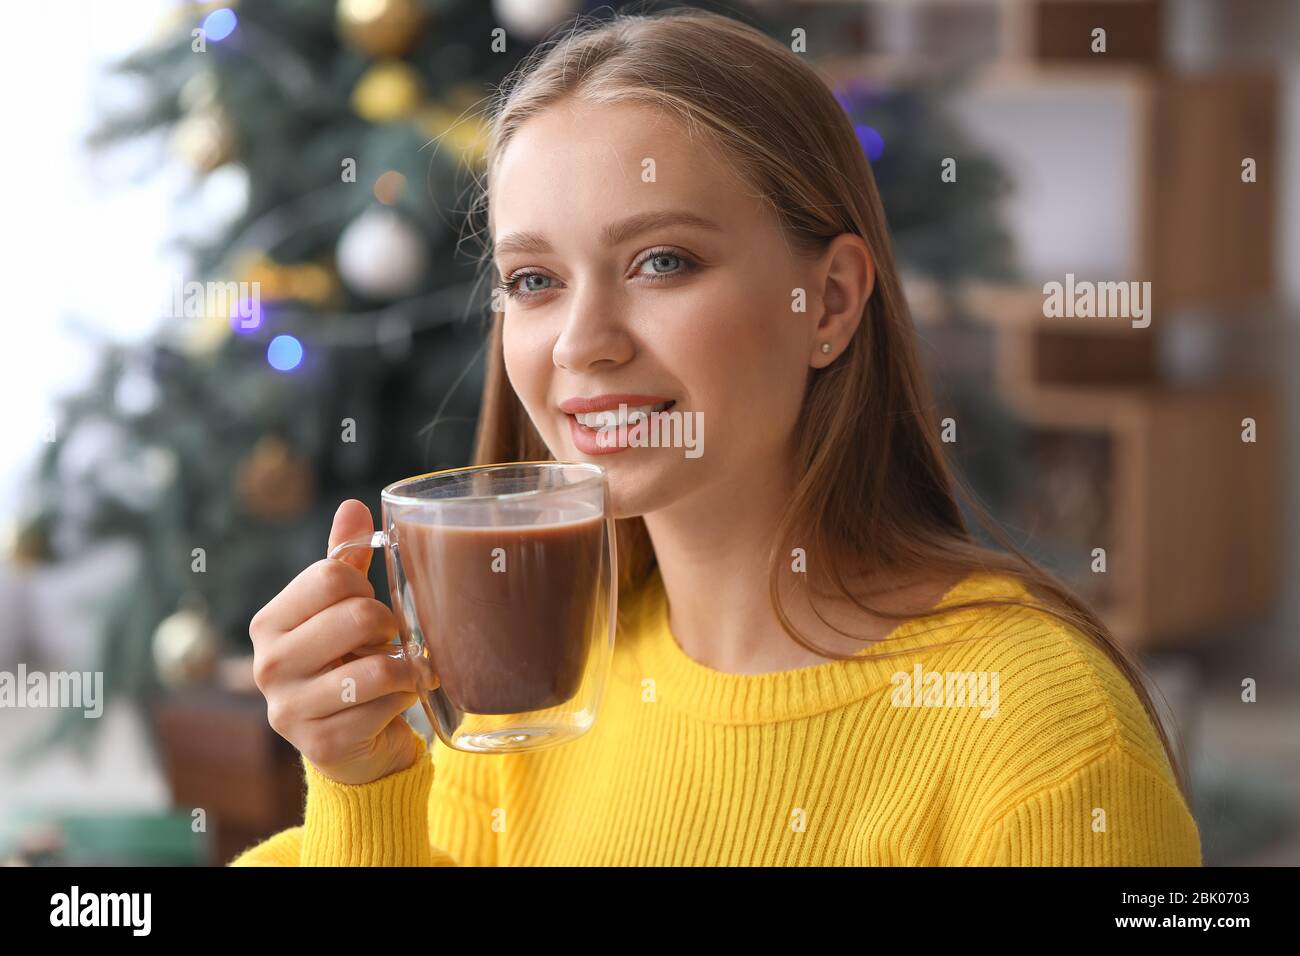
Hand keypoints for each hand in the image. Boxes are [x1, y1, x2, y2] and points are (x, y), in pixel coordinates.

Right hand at [248, 499, 421, 784]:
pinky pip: (385, 707)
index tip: (368, 604)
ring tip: (402, 668)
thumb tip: (353, 506)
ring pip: (376, 668)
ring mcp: (290, 711)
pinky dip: (405, 699)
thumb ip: (345, 558)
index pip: (331, 576)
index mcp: (268, 624)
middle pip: (357, 615)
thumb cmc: (346, 661)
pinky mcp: (321, 746)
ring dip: (404, 666)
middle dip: (389, 625)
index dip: (366, 586)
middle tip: (388, 640)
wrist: (351, 743)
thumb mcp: (341, 607)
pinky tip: (398, 700)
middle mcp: (268, 666)